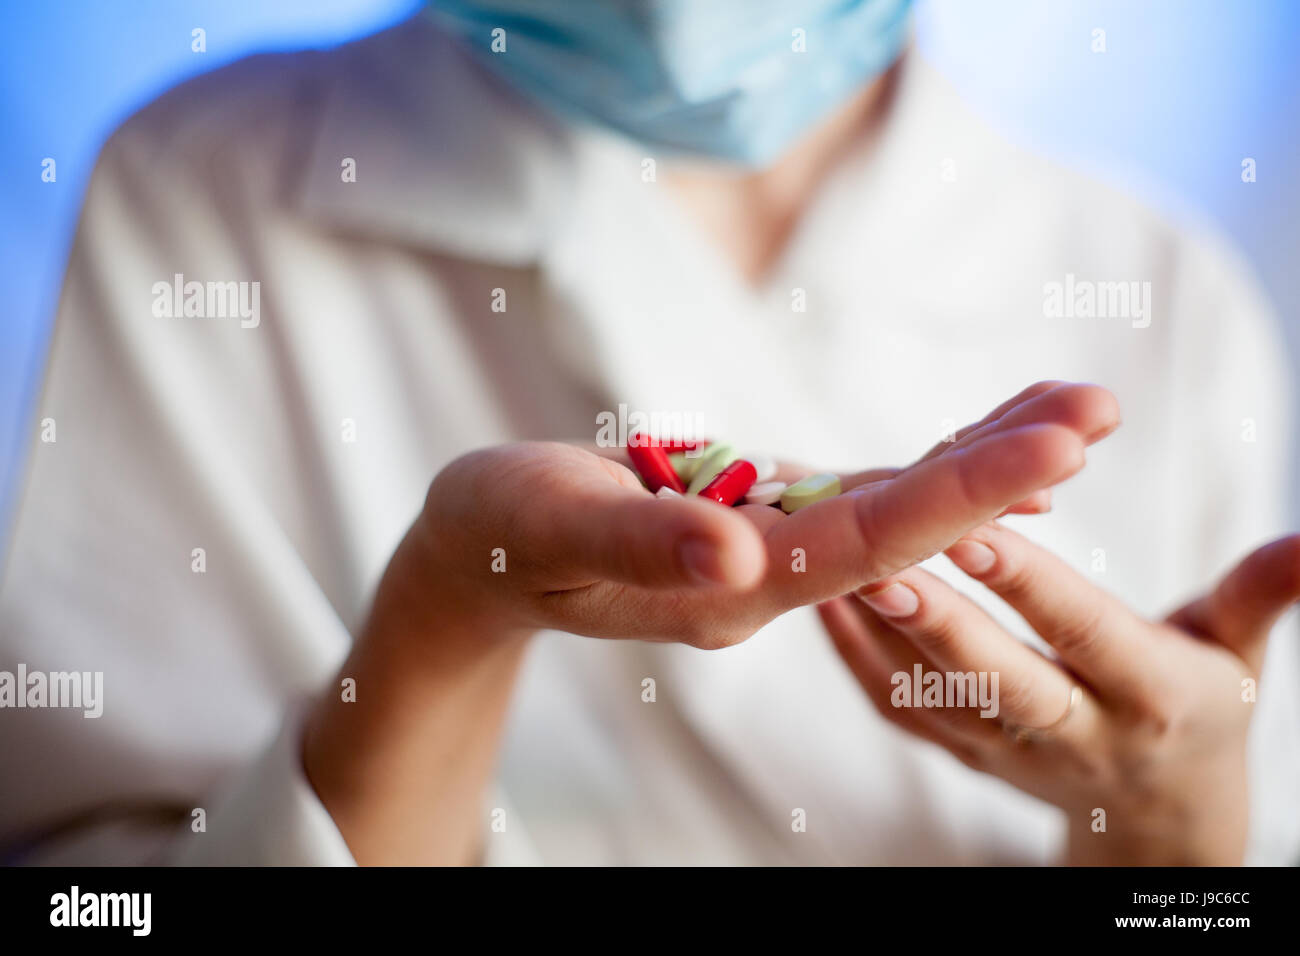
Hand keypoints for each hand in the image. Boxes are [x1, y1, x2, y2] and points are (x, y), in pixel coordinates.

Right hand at [413, 380, 1118, 648]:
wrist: (480, 558)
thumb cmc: (498, 536)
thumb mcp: (546, 528)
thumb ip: (640, 542)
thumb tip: (739, 555)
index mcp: (727, 591)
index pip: (866, 546)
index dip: (960, 496)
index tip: (1053, 452)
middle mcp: (767, 581)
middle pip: (906, 528)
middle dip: (1004, 471)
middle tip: (1101, 413)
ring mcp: (769, 556)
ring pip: (894, 509)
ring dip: (985, 462)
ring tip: (1078, 414)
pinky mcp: (760, 525)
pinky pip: (861, 496)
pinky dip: (930, 467)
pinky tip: (993, 450)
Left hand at [820, 521, 1299, 864]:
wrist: (1158, 810)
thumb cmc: (1201, 703)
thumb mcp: (1238, 653)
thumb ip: (1261, 594)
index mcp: (1149, 695)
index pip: (1085, 634)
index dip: (1032, 585)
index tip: (978, 523)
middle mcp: (1075, 733)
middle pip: (1000, 680)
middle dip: (942, 625)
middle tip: (884, 564)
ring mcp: (1009, 754)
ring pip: (934, 698)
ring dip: (878, 638)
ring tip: (832, 568)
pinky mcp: (963, 755)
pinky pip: (900, 711)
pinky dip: (856, 660)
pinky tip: (824, 599)